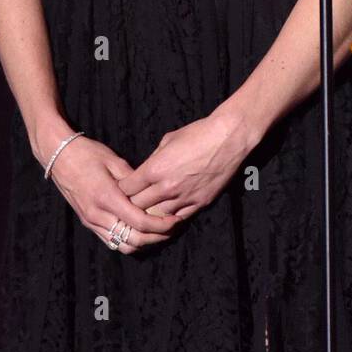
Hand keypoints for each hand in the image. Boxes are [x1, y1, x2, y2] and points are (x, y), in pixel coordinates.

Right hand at [46, 136, 180, 254]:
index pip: (139, 222)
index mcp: (107, 198)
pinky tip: (140, 231)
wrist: (59, 156)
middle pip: (132, 240)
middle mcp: (97, 214)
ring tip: (159, 232)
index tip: (176, 220)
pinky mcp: (87, 222)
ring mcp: (90, 221)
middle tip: (172, 229)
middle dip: (155, 238)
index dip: (160, 225)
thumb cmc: (88, 154)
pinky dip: (127, 240)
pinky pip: (110, 240)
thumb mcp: (114, 161)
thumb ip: (134, 180)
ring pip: (121, 245)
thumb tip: (153, 192)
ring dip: (142, 242)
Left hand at [115, 109, 256, 222]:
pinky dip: (171, 217)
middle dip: (133, 204)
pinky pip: (178, 218)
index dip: (123, 189)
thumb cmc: (198, 133)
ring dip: (151, 213)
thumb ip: (154, 159)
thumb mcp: (168, 140)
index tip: (124, 188)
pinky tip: (167, 215)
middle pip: (138, 206)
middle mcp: (166, 187)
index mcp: (155, 169)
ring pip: (156, 217)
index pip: (127, 189)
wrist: (228, 137)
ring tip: (149, 211)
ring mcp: (184, 197)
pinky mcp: (200, 203)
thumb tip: (146, 170)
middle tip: (133, 202)